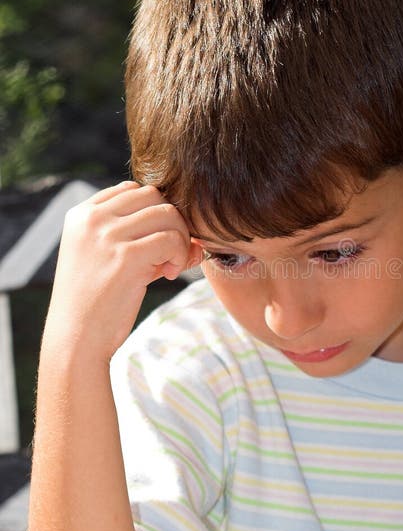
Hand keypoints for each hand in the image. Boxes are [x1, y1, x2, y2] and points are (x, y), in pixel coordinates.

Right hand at [44, 181, 196, 360]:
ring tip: (169, 266)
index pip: (132, 190)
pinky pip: (171, 239)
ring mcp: (107, 235)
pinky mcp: (126, 256)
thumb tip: (197, 241)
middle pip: (154, 196)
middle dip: (171, 223)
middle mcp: (91, 218)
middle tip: (170, 256)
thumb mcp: (112, 260)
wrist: (76, 340)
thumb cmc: (96, 303)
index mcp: (81, 214)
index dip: (154, 213)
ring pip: (167, 213)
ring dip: (179, 239)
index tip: (157, 243)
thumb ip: (147, 241)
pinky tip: (167, 275)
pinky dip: (179, 255)